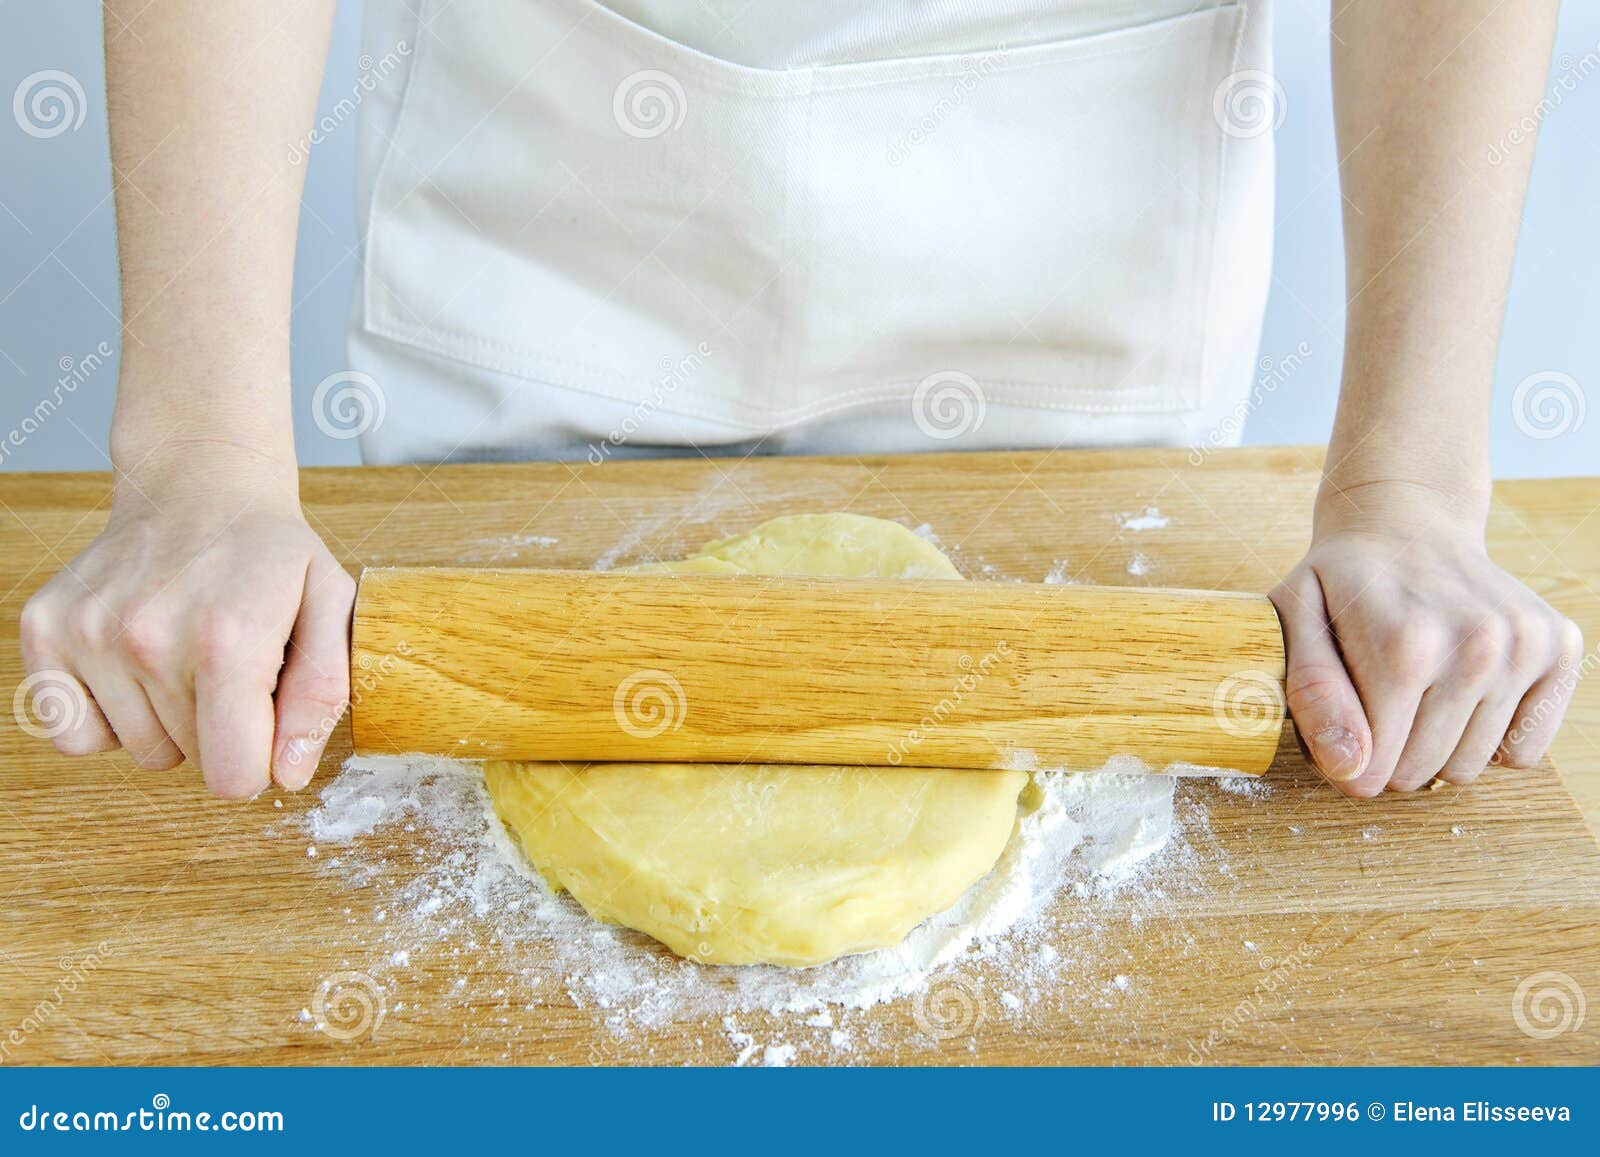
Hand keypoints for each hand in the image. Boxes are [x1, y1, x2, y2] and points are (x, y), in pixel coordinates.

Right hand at [18, 450, 354, 798]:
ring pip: (139, 751)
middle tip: (232, 664)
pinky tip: (139, 666)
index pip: (233, 776)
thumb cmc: (270, 554)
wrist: (198, 488)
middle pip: (192, 762)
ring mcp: (89, 632)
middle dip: (222, 729)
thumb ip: (321, 693)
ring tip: (189, 654)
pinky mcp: (45, 628)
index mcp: (229, 637)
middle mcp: (148, 637)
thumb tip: (287, 773)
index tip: (267, 717)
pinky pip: (73, 733)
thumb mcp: (330, 606)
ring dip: (170, 719)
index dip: (260, 760)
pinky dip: (108, 716)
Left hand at [1270, 483, 1582, 796]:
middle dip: (1390, 754)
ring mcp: (1524, 646)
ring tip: (1418, 690)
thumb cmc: (1341, 582)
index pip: (1372, 768)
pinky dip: (1489, 736)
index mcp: (1404, 645)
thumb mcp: (1294, 623)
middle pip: (1423, 771)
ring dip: (1438, 745)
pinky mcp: (1559, 648)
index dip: (1347, 758)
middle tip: (1377, 702)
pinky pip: (1524, 749)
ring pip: (1472, 766)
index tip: (1341, 724)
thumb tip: (1352, 769)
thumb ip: (1313, 696)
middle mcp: (1477, 646)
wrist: (1407, 524)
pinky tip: (1461, 691)